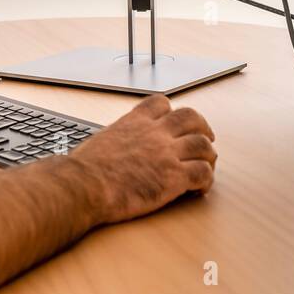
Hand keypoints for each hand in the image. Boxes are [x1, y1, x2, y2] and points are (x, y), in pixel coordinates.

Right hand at [69, 94, 215, 224]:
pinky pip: (203, 173)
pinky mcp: (174, 177)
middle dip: (202, 127)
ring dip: (208, 156)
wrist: (85, 185)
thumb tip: (111, 146)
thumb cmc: (85, 169)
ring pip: (203, 146)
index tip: (175, 120)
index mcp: (135, 122)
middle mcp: (154, 133)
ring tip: (207, 166)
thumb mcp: (101, 141)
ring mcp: (166, 154)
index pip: (161, 103)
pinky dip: (207, 180)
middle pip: (191, 118)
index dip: (171, 111)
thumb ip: (116, 139)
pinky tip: (200, 190)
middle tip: (206, 137)